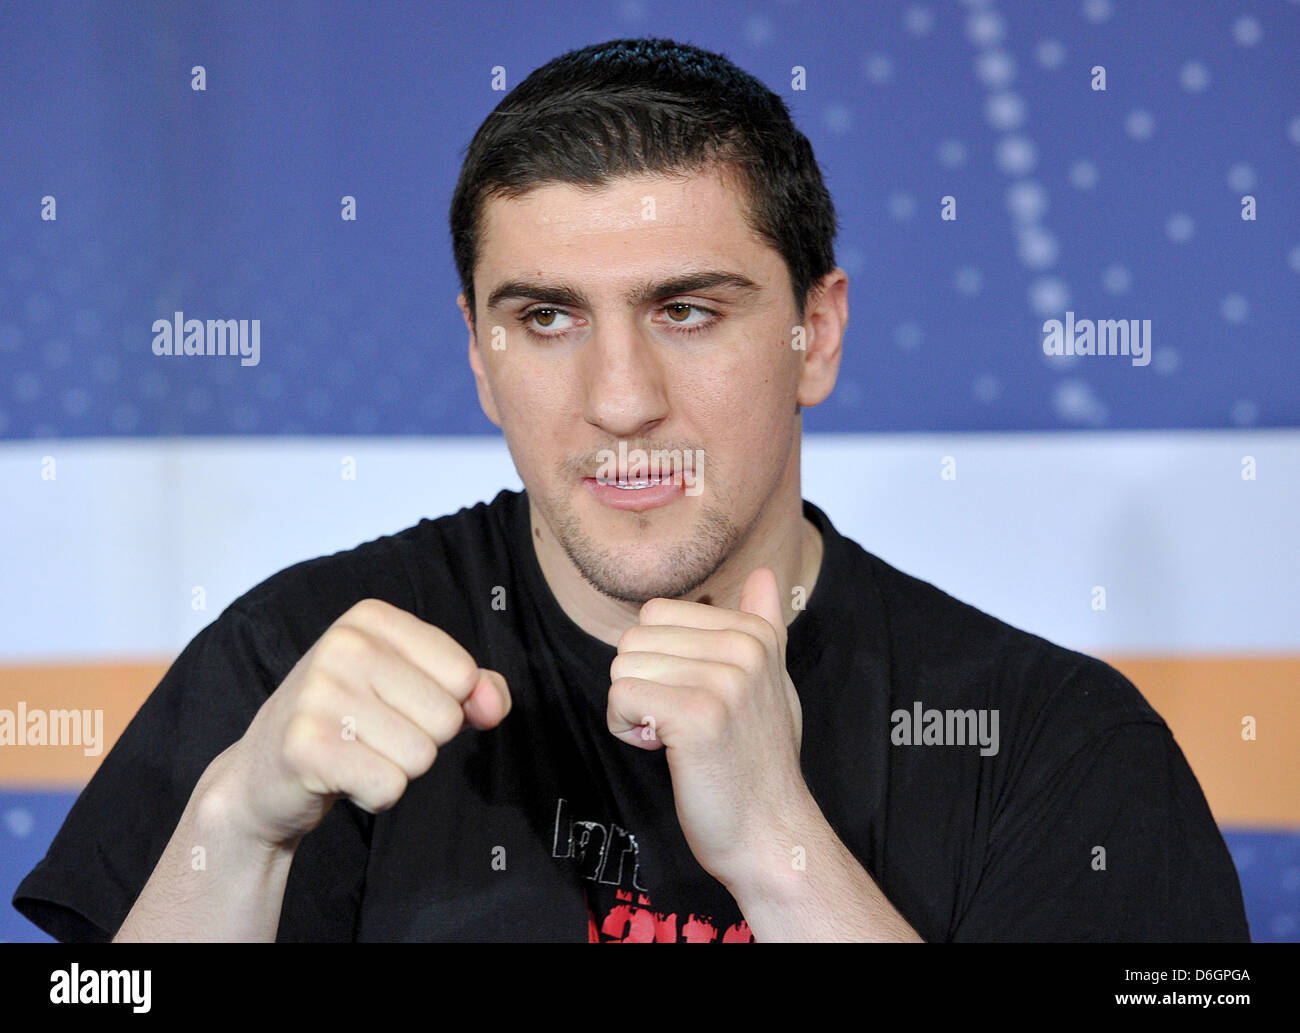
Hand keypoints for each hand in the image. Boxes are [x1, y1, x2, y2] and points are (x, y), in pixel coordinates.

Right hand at [209, 598, 511, 849]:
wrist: (264, 773)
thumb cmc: (351, 722)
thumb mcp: (413, 686)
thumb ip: (473, 688)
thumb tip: (494, 706)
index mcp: (371, 618)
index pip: (463, 675)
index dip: (446, 704)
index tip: (398, 704)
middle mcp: (342, 645)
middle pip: (445, 718)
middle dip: (421, 741)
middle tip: (372, 735)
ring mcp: (319, 693)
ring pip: (421, 756)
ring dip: (397, 769)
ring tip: (357, 754)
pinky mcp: (306, 746)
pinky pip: (390, 787)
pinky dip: (376, 795)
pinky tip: (343, 779)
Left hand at [606, 568, 808, 891]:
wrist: (769, 832)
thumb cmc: (757, 761)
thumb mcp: (770, 682)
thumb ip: (762, 626)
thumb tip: (763, 573)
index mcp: (755, 633)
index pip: (656, 614)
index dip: (658, 661)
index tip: (693, 699)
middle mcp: (745, 648)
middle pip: (634, 639)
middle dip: (641, 684)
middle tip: (680, 724)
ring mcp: (725, 680)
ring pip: (623, 666)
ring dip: (634, 709)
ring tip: (675, 738)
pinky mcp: (699, 715)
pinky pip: (621, 696)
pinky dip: (626, 729)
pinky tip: (663, 749)